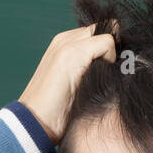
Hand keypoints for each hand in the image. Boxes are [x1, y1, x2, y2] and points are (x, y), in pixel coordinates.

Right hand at [18, 24, 116, 144]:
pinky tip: (100, 80)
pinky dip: (111, 60)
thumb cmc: (56, 111)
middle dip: (115, 49)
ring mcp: (67, 44)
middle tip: (112, 74)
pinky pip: (107, 43)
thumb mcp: (76, 85)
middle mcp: (64, 40)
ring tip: (105, 78)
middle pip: (106, 29)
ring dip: (113, 56)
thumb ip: (91, 68)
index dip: (111, 50)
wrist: (34, 122)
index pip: (99, 33)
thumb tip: (118, 64)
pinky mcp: (72, 53)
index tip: (112, 70)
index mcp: (63, 45)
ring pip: (108, 35)